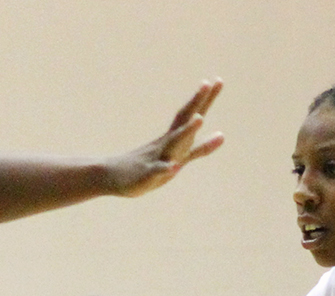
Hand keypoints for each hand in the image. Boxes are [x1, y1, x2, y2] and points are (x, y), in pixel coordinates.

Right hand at [106, 81, 224, 197]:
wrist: (111, 176)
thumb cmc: (149, 166)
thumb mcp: (180, 157)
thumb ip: (202, 148)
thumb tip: (223, 136)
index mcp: (174, 137)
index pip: (191, 114)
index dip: (205, 99)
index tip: (217, 81)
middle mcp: (166, 142)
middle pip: (183, 120)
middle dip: (196, 103)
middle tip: (207, 83)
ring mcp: (157, 156)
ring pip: (174, 142)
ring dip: (187, 130)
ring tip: (200, 118)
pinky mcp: (147, 174)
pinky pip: (158, 170)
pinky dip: (166, 168)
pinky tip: (174, 166)